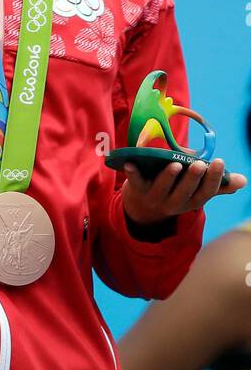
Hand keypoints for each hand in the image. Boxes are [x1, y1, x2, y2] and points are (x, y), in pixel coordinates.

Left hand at [122, 156, 245, 226]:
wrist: (143, 207)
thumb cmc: (176, 191)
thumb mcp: (196, 191)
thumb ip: (217, 185)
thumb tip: (243, 181)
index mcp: (192, 201)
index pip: (206, 192)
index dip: (213, 179)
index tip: (220, 162)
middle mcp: (175, 203)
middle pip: (185, 192)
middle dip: (193, 178)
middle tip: (200, 164)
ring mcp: (156, 197)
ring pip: (163, 189)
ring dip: (169, 177)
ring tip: (175, 164)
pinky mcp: (137, 190)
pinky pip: (135, 182)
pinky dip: (133, 173)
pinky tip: (131, 163)